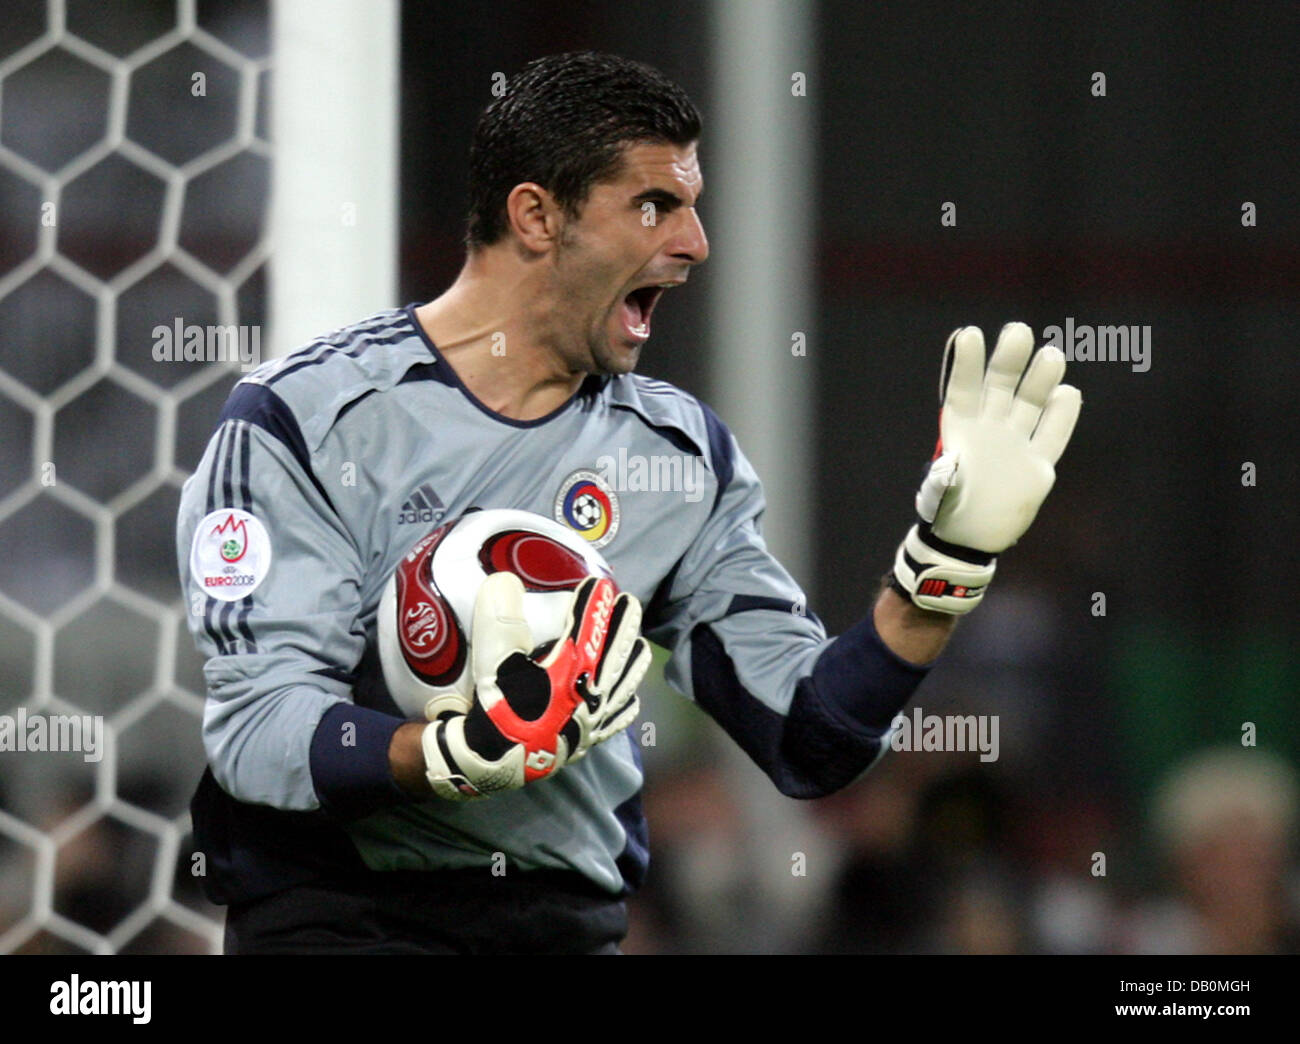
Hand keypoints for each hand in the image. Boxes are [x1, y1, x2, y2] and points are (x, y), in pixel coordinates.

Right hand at [421, 573, 649, 799]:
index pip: (590, 626)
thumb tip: (504, 580)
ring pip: (625, 683)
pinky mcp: (588, 739)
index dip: (596, 602)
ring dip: (632, 660)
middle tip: (630, 603)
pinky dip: (626, 704)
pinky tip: (632, 700)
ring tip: (639, 644)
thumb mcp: (491, 661)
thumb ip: (499, 619)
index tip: (601, 583)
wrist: (494, 764)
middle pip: (616, 650)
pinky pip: (617, 719)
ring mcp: (593, 717)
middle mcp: (591, 691)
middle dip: (624, 624)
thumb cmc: (495, 710)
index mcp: (571, 667)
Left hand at [892, 322, 1081, 613]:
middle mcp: (990, 428)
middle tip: (1018, 331)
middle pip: (1001, 385)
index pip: (964, 389)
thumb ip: (944, 480)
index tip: (969, 334)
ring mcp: (1015, 442)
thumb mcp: (940, 498)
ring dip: (1040, 379)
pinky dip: (1062, 415)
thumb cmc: (947, 514)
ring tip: (1050, 355)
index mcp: (961, 429)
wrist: (972, 540)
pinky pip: (1052, 434)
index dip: (966, 363)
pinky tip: (1068, 393)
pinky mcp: (1037, 463)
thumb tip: (947, 465)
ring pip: (1030, 402)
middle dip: (1009, 359)